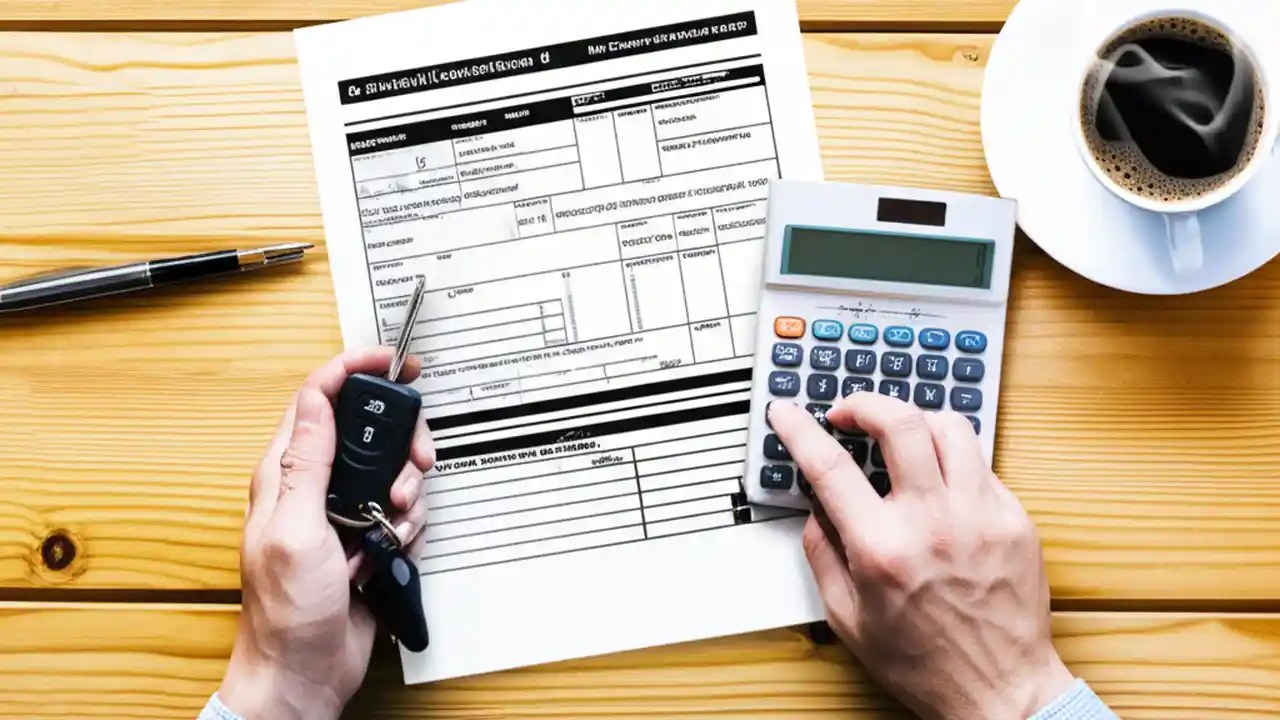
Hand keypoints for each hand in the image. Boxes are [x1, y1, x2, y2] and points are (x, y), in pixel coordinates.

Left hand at [218, 347, 434, 719]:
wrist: (306, 673)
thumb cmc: (285, 614)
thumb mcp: (295, 529)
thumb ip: (307, 462)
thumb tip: (313, 399)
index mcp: (285, 474)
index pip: (316, 399)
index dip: (353, 369)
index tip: (390, 359)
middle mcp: (313, 487)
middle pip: (369, 430)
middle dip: (400, 444)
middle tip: (413, 464)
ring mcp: (342, 513)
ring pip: (392, 471)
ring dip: (407, 493)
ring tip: (394, 521)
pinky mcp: (366, 538)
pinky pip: (403, 512)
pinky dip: (409, 526)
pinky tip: (393, 547)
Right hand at [769, 396, 1072, 719]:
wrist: (1002, 691)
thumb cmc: (928, 664)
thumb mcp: (848, 619)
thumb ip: (823, 554)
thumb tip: (815, 508)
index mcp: (883, 548)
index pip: (830, 466)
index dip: (800, 429)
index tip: (787, 412)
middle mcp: (933, 522)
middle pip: (899, 421)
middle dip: (865, 402)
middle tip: (849, 411)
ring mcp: (980, 515)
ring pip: (949, 427)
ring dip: (915, 419)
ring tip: (898, 435)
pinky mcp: (1014, 519)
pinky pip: (980, 462)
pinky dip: (952, 458)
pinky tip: (938, 477)